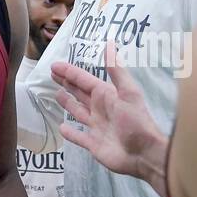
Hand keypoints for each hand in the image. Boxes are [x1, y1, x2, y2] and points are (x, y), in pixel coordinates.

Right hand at [51, 41, 167, 190]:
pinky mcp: (93, 144)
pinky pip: (78, 136)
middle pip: (80, 93)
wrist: (144, 153)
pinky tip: (61, 127)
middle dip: (67, 83)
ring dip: (68, 103)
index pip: (84, 80)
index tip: (54, 65)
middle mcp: (100, 109)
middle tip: (52, 74)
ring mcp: (96, 127)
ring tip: (56, 94)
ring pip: (78, 112)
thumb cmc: (137, 121)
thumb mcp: (128, 92)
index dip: (70, 72)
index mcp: (107, 95)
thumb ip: (116, 70)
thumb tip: (109, 43)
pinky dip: (70, 132)